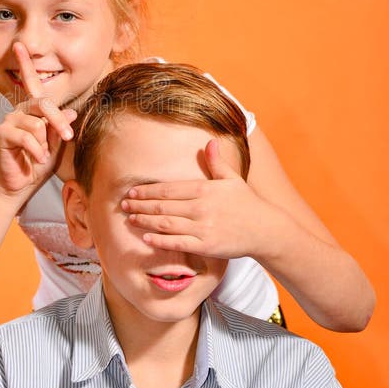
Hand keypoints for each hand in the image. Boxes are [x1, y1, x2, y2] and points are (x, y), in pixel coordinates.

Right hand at [0, 42, 76, 195]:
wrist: (19, 184)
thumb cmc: (38, 164)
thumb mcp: (56, 146)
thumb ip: (61, 129)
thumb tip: (70, 113)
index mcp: (33, 110)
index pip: (31, 84)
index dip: (25, 64)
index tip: (18, 46)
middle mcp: (20, 111)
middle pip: (43, 104)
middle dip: (58, 122)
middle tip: (67, 138)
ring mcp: (9, 121)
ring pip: (38, 124)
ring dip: (45, 145)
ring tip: (39, 155)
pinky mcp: (3, 133)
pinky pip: (28, 137)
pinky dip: (37, 151)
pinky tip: (35, 159)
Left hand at [120, 139, 271, 258]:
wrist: (265, 230)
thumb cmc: (246, 203)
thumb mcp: (232, 179)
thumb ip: (216, 162)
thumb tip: (209, 142)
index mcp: (205, 189)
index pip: (168, 188)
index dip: (147, 190)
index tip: (132, 191)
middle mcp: (201, 207)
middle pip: (163, 206)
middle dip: (140, 205)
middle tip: (123, 205)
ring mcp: (203, 227)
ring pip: (167, 224)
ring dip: (145, 221)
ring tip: (130, 219)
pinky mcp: (207, 246)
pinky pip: (178, 243)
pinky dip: (160, 241)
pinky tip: (146, 239)